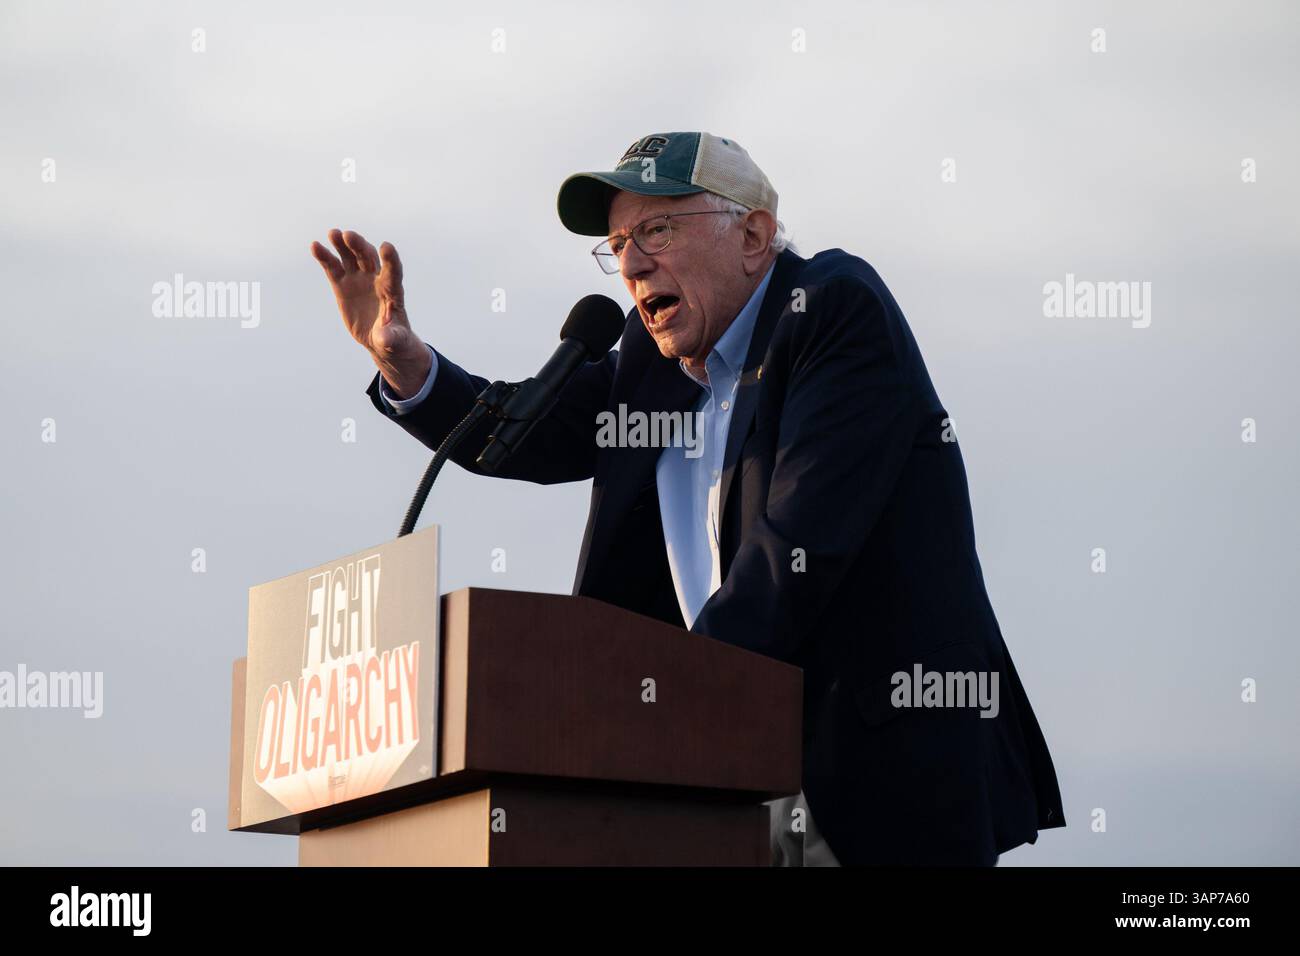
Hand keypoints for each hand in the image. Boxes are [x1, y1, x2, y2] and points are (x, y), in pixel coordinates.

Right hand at [310, 228, 431, 397]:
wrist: (379, 338)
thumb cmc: (394, 338)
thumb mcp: (394, 340)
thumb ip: (391, 337)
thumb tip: (386, 339)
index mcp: (392, 290)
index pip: (393, 271)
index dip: (391, 259)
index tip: (386, 247)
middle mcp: (376, 279)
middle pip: (368, 258)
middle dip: (359, 246)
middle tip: (349, 236)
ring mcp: (358, 279)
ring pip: (350, 257)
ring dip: (342, 244)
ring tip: (333, 233)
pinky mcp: (343, 284)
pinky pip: (333, 267)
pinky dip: (325, 257)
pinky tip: (315, 246)